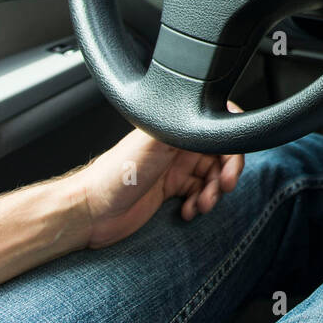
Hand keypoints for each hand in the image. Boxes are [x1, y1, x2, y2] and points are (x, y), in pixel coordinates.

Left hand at [68, 105, 245, 249]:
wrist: (92, 211)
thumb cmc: (116, 174)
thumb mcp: (155, 141)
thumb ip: (185, 124)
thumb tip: (214, 111)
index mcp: (175, 127)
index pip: (217, 130)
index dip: (230, 148)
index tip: (230, 166)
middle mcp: (177, 146)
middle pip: (219, 156)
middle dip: (226, 175)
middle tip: (223, 188)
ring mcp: (174, 169)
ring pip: (211, 178)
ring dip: (213, 194)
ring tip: (202, 205)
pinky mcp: (170, 191)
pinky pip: (198, 195)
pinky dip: (199, 205)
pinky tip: (187, 211)